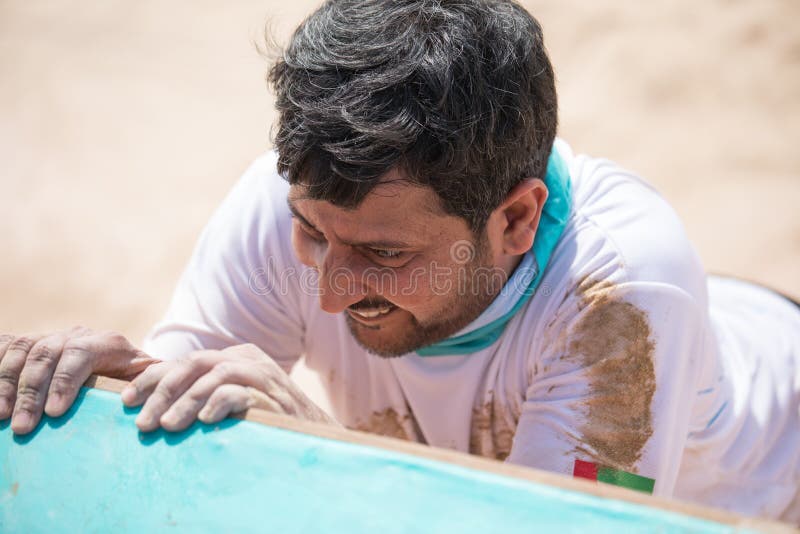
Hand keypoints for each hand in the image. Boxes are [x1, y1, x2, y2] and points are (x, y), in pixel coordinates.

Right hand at [0, 327, 158, 433]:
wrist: (110, 353)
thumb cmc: (129, 372)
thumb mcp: (143, 373)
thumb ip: (152, 379)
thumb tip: (166, 384)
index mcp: (104, 342)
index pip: (80, 354)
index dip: (65, 381)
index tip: (56, 413)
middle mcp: (73, 335)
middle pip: (46, 356)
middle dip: (32, 393)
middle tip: (24, 427)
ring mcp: (47, 337)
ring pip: (22, 351)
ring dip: (9, 384)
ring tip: (3, 416)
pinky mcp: (26, 343)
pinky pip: (5, 348)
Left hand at [121, 343, 337, 431]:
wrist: (315, 436)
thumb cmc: (267, 423)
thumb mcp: (234, 401)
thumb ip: (205, 395)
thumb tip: (153, 406)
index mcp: (235, 356)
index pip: (185, 361)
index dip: (152, 378)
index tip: (124, 400)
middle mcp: (247, 360)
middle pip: (194, 364)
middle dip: (161, 391)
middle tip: (141, 421)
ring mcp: (261, 376)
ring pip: (212, 376)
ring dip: (184, 402)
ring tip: (166, 426)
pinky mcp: (271, 396)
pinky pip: (239, 393)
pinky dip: (218, 404)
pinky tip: (204, 421)